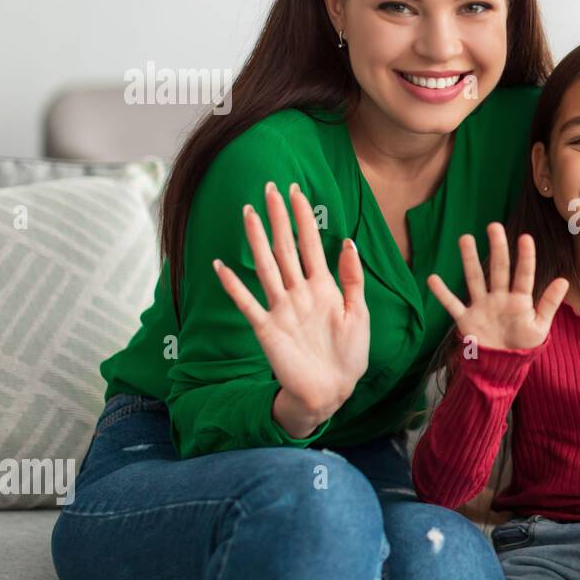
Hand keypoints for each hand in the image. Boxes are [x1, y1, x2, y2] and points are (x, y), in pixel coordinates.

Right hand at [213, 181, 368, 436]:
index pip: (311, 244)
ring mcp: (281, 309)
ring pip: (267, 266)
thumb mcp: (359, 314)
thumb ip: (352, 278)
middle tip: (269, 188)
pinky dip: (233, 285)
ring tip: (249, 213)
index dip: (304, 218)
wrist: (332, 391)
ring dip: (257, 240)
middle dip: (279, 218)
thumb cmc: (349, 355)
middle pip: (286, 248)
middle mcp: (299, 293)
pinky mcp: (267, 329)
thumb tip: (347, 241)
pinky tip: (220, 265)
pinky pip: (247, 303)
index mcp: (324, 287)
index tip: (296, 191)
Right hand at [425, 222, 568, 351]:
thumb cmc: (523, 345)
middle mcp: (499, 297)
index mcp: (519, 299)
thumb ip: (549, 304)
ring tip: (466, 238)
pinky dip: (442, 294)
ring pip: (475, 279)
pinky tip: (433, 278)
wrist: (502, 366)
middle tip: (494, 226)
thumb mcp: (540, 327)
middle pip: (499, 269)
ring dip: (469, 260)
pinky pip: (452, 304)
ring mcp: (481, 306)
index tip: (525, 237)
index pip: (524, 274)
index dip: (526, 257)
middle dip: (497, 248)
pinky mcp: (466, 319)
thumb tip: (563, 280)